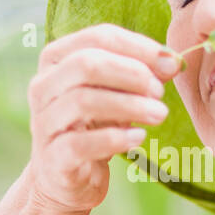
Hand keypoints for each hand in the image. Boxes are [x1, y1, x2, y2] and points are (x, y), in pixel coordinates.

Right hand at [25, 24, 180, 213]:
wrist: (67, 178)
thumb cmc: (94, 127)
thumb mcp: (116, 94)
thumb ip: (140, 74)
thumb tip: (172, 61)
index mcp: (56, 59)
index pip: (98, 37)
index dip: (138, 47)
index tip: (170, 62)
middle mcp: (43, 86)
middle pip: (86, 64)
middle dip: (131, 74)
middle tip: (160, 92)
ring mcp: (44, 122)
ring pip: (84, 101)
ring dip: (130, 106)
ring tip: (159, 114)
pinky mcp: (52, 157)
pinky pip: (80, 143)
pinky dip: (114, 139)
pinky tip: (138, 138)